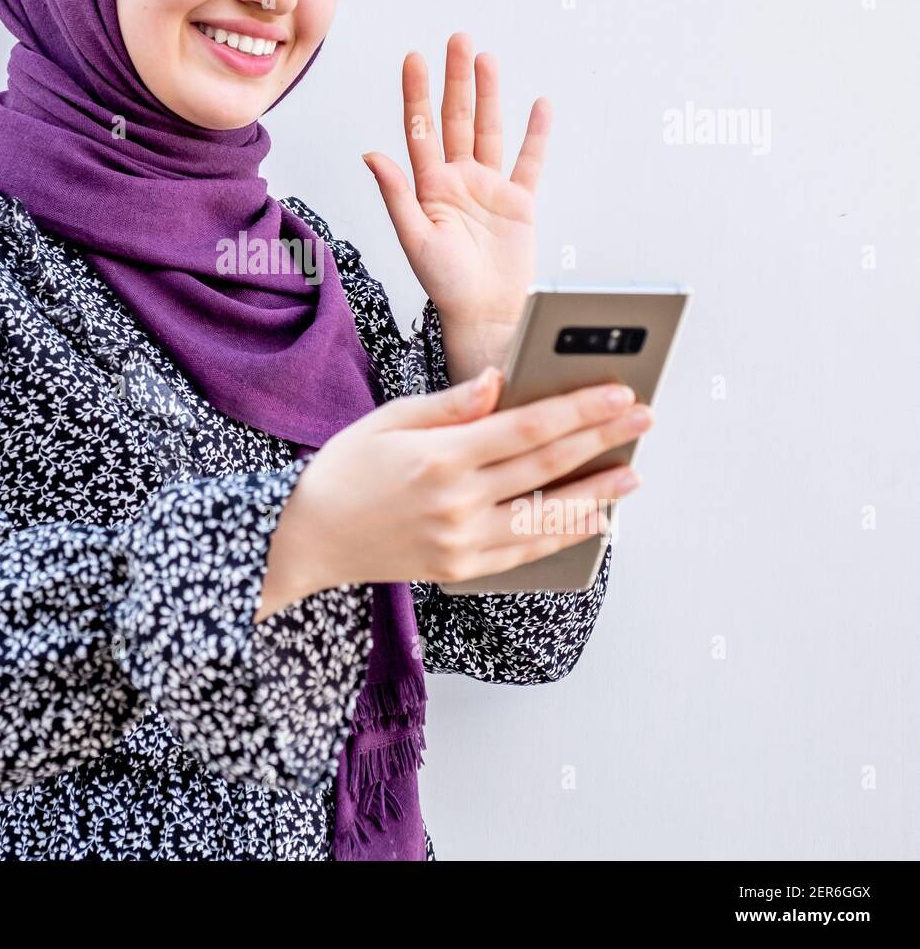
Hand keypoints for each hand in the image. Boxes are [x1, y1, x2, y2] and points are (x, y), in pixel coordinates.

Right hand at [260, 369, 650, 611]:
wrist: (306, 537)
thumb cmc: (345, 469)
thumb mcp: (389, 420)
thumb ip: (451, 404)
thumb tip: (500, 379)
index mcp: (440, 456)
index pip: (528, 428)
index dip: (580, 409)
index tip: (620, 392)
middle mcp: (457, 501)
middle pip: (548, 465)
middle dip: (603, 438)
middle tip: (642, 419)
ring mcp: (461, 541)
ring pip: (548, 514)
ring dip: (598, 493)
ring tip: (633, 472)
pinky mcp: (461, 569)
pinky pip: (526, 551)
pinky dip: (565, 535)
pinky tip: (594, 518)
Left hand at [362, 33, 549, 379]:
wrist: (485, 313)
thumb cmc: (445, 284)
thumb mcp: (415, 237)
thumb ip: (397, 193)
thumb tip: (371, 154)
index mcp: (429, 187)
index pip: (420, 129)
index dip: (416, 94)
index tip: (414, 58)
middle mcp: (458, 181)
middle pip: (457, 119)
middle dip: (456, 80)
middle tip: (457, 39)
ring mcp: (489, 188)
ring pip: (489, 130)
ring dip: (490, 94)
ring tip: (487, 58)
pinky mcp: (519, 201)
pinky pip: (529, 160)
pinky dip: (535, 134)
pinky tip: (538, 105)